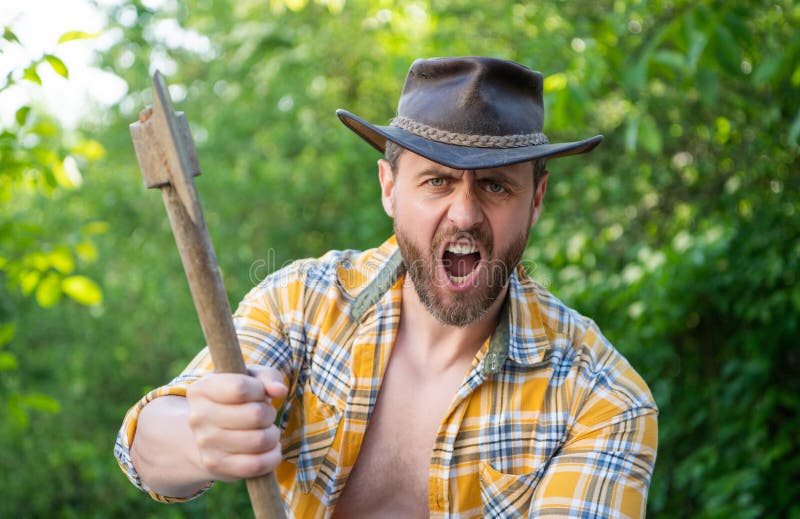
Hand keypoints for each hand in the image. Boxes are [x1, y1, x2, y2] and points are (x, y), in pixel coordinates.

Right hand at [185, 366, 287, 481]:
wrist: (209, 435)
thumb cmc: (238, 400)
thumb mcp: (251, 379)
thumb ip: (268, 377)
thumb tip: (279, 391)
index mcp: (202, 389)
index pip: (241, 388)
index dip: (260, 391)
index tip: (260, 394)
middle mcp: (198, 416)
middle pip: (255, 415)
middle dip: (270, 414)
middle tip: (266, 415)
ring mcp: (204, 443)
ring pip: (259, 440)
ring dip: (273, 435)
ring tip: (267, 431)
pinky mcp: (215, 466)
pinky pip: (256, 465)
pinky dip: (272, 457)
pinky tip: (270, 449)